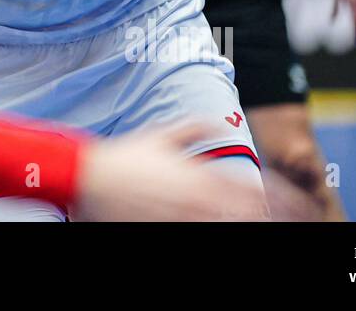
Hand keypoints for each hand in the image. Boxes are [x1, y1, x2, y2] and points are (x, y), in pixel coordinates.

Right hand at [72, 123, 268, 220]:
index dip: (263, 196)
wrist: (92, 178)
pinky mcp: (164, 230)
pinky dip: (203, 227)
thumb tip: (220, 122)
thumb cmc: (125, 157)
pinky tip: (197, 220)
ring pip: (219, 225)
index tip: (262, 196)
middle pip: (241, 216)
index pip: (248, 192)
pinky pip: (194, 233)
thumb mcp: (161, 135)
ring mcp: (181, 220)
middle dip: (249, 212)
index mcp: (200, 178)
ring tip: (222, 214)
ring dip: (226, 220)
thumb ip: (195, 127)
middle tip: (249, 210)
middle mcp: (195, 202)